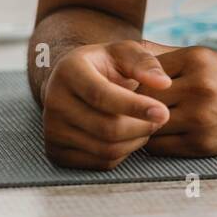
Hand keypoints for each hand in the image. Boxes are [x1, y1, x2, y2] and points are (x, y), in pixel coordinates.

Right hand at [40, 40, 174, 169]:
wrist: (75, 84)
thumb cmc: (106, 66)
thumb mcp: (125, 53)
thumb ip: (145, 63)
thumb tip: (164, 83)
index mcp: (69, 71)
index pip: (101, 95)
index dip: (135, 106)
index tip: (164, 112)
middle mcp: (54, 101)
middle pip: (106, 128)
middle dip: (142, 127)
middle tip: (161, 118)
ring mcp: (52, 130)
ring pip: (106, 150)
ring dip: (136, 141)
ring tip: (147, 124)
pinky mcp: (57, 152)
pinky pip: (100, 163)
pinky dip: (124, 153)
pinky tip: (130, 136)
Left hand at [140, 46, 216, 157]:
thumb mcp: (206, 59)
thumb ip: (167, 57)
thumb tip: (123, 57)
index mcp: (197, 60)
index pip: (146, 71)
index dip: (136, 82)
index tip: (132, 89)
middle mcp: (199, 86)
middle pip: (144, 98)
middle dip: (135, 105)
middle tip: (130, 109)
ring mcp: (200, 117)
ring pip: (148, 124)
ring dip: (143, 126)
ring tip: (143, 123)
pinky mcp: (201, 143)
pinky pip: (160, 146)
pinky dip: (155, 143)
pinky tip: (161, 136)